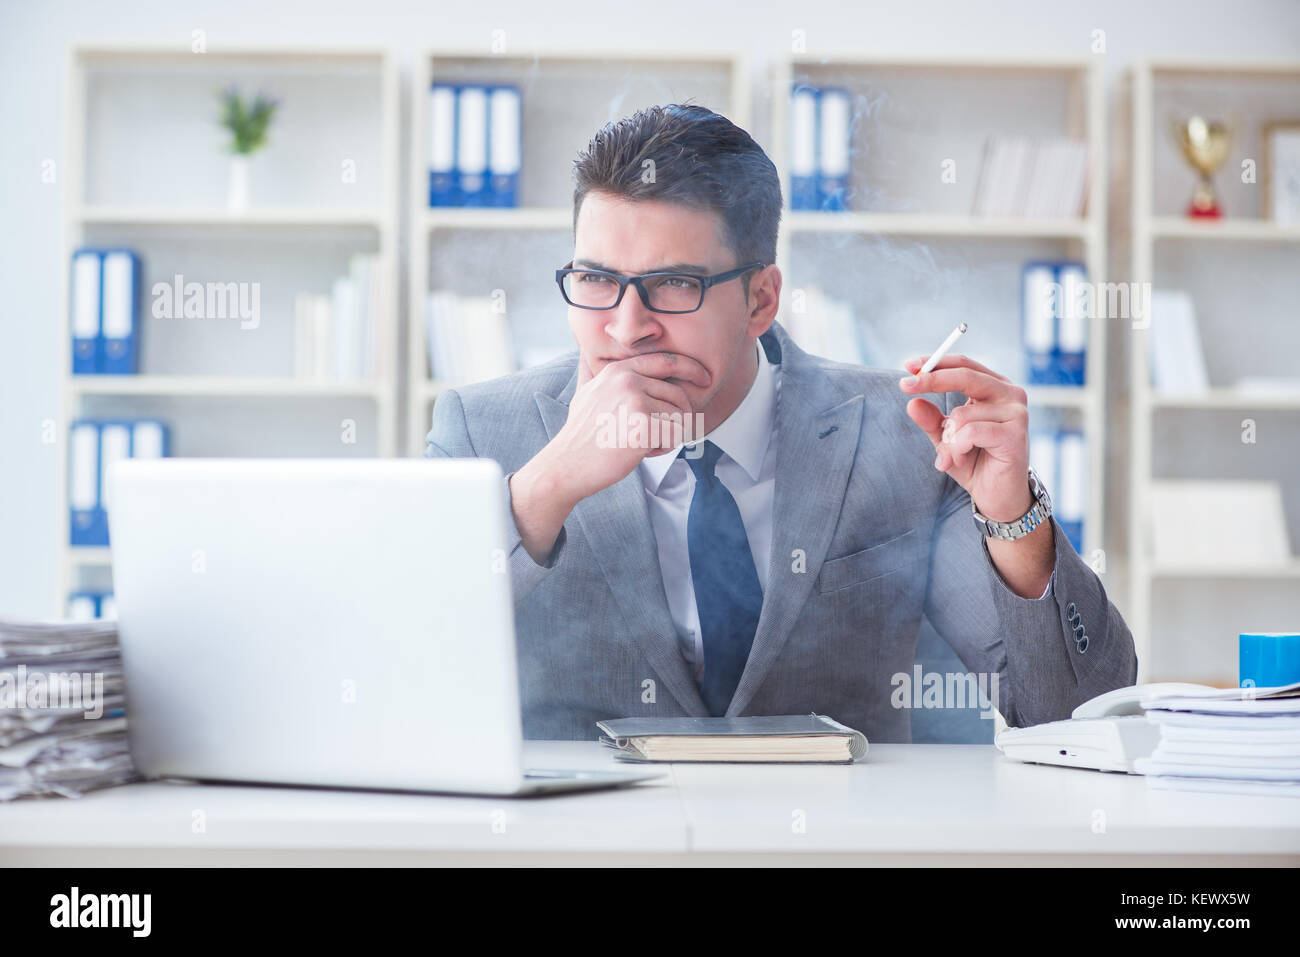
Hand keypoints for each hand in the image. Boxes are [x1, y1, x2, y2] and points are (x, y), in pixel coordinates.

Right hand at [541, 351, 711, 505]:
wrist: (567, 465)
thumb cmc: (579, 435)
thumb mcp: (584, 393)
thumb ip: (591, 372)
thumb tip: (585, 354)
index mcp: (618, 370)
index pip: (665, 361)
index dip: (691, 368)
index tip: (706, 379)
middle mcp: (628, 381)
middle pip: (678, 395)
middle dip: (673, 419)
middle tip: (649, 435)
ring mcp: (635, 402)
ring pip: (679, 418)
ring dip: (667, 436)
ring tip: (640, 443)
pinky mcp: (643, 426)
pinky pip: (675, 437)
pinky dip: (662, 449)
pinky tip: (640, 452)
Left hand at [898, 354, 1032, 522]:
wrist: (998, 496)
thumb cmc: (975, 462)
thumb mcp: (946, 438)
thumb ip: (932, 420)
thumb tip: (912, 402)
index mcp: (995, 388)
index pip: (964, 365)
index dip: (935, 363)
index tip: (908, 366)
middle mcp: (1010, 394)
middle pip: (965, 376)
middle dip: (931, 380)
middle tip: (905, 386)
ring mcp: (1016, 413)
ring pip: (962, 414)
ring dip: (947, 438)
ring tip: (953, 454)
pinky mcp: (1015, 434)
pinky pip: (971, 432)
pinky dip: (957, 447)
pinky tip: (961, 458)